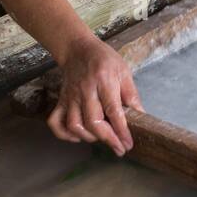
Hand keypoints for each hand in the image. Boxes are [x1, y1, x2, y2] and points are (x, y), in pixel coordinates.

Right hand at [47, 37, 143, 154]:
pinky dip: (64, 134)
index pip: (113, 111)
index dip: (121, 131)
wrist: (78, 48)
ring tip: (102, 139)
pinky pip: (55, 122)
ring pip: (74, 125)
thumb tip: (141, 116)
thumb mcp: (123, 71)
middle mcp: (85, 90)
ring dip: (88, 138)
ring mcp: (70, 96)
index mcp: (104, 80)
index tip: (128, 144)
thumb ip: (131, 94)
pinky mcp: (61, 101)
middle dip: (108, 139)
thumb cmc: (104, 59)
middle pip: (93, 122)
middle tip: (119, 148)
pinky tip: (78, 136)